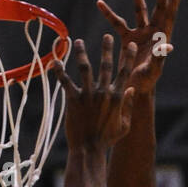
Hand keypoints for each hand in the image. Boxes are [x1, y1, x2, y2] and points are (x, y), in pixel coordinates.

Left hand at [57, 34, 137, 150]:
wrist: (89, 150)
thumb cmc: (107, 140)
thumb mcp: (124, 125)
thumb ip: (129, 106)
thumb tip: (132, 89)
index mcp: (118, 97)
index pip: (125, 73)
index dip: (128, 57)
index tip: (130, 45)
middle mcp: (104, 93)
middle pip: (106, 65)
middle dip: (107, 49)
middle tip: (107, 36)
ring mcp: (88, 95)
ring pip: (85, 69)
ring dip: (82, 53)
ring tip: (78, 41)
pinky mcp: (73, 100)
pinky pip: (66, 82)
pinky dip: (60, 71)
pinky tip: (55, 61)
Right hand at [96, 0, 181, 93]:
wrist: (133, 89)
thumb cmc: (146, 82)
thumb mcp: (153, 70)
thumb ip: (159, 57)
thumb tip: (168, 46)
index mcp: (161, 37)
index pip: (169, 15)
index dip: (174, 1)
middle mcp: (152, 32)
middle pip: (157, 6)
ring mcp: (140, 33)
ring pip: (138, 9)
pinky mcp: (127, 38)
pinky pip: (116, 23)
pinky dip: (108, 14)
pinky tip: (99, 3)